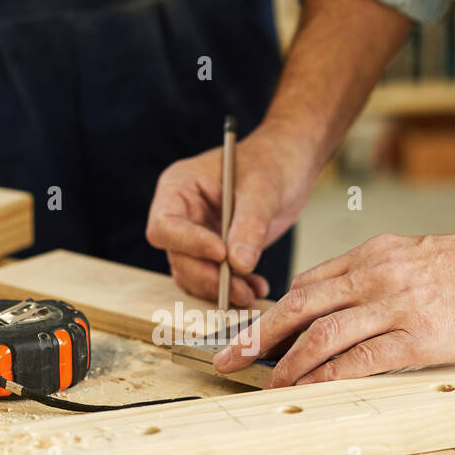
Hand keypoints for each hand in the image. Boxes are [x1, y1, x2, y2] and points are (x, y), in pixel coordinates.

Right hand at [146, 125, 317, 306]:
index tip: (222, 253)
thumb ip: (249, 225)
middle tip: (241, 289)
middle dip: (209, 276)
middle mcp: (181, 214)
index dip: (189, 244)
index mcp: (179, 187)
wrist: (289, 164)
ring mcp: (195, 234)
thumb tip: (239, 264)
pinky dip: (232, 287)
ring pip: (193, 274)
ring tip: (252, 293)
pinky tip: (256, 288)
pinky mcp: (212, 252)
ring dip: (221, 288)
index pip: (165, 225)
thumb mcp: (263, 189)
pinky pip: (212, 278)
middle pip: (178, 256)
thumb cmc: (272, 162)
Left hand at [213, 212, 454, 386]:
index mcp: (375, 254)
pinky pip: (358, 360)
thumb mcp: (423, 257)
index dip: (274, 314)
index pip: (308, 284)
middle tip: (226, 359)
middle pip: (298, 306)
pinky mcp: (419, 336)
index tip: (253, 335)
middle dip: (256, 335)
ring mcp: (396, 304)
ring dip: (283, 363)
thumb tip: (351, 309)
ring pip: (319, 335)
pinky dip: (325, 377)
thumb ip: (383, 278)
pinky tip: (306, 391)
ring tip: (262, 384)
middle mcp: (376, 274)